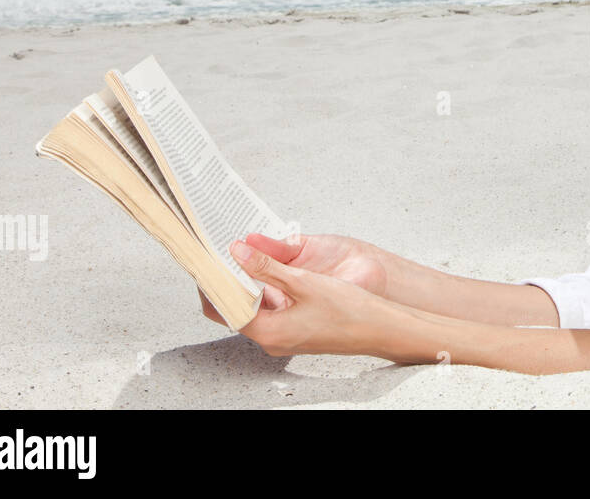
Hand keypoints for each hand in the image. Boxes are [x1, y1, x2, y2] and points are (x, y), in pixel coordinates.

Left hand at [213, 238, 418, 359]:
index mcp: (268, 331)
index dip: (214, 282)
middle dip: (227, 281)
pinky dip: (263, 289)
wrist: (380, 328)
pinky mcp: (293, 330)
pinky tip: (268, 270)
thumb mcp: (304, 282)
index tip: (209, 259)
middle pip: (235, 309)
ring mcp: (282, 336)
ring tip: (243, 256)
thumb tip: (238, 252)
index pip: (224, 307)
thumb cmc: (348, 311)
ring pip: (252, 308)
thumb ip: (267, 266)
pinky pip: (269, 309)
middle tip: (223, 253)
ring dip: (246, 283)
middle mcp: (271, 339)